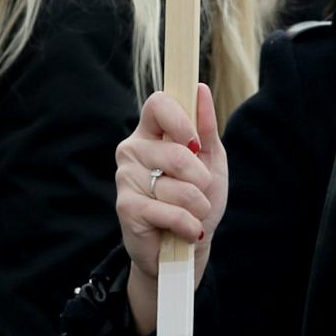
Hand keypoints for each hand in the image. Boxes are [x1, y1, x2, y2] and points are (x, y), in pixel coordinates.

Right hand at [115, 86, 225, 335]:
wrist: (187, 246)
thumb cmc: (198, 199)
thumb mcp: (210, 160)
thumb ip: (205, 127)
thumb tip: (201, 89)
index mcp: (151, 133)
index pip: (157, 104)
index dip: (180, 119)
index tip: (194, 142)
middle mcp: (132, 150)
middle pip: (176, 151)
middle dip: (201, 178)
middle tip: (199, 192)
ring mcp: (126, 178)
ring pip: (178, 186)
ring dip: (197, 206)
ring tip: (191, 214)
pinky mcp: (126, 208)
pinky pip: (171, 211)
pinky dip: (189, 225)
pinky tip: (187, 231)